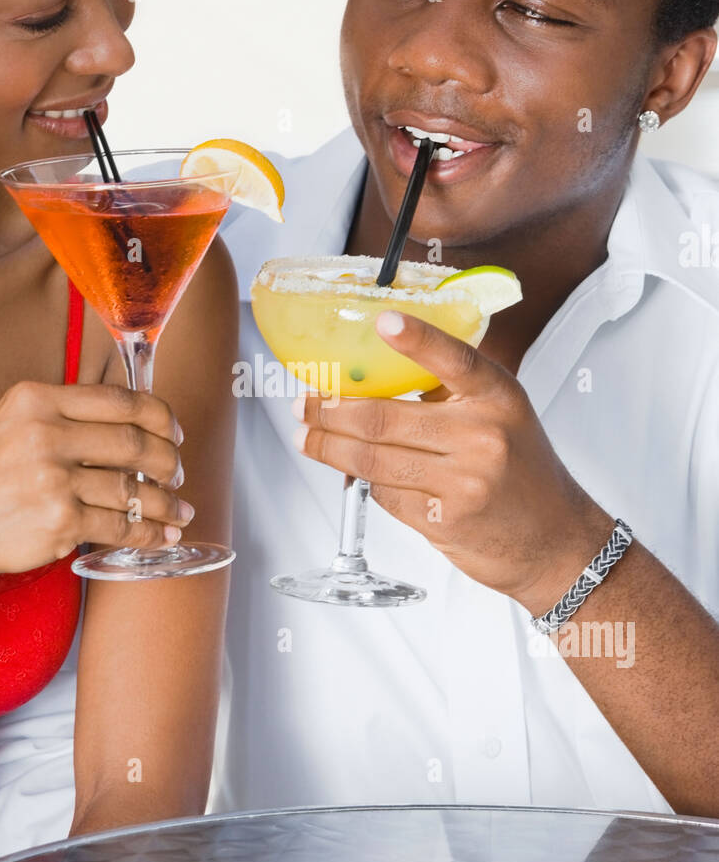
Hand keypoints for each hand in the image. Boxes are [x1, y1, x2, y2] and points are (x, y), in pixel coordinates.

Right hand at [0, 381, 192, 588]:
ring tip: (179, 510)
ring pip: (132, 489)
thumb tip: (120, 418)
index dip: (159, 416)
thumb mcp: (3, 424)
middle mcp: (45, 435)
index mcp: (35, 401)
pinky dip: (148, 534)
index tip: (173, 431)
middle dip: (168, 460)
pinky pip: (120, 527)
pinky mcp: (60, 523)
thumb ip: (56, 414)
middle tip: (178, 472)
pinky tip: (160, 536)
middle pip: (133, 442)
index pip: (118, 400)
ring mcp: (53, 480)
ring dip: (166, 503)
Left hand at [293, 310, 611, 613]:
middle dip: (331, 409)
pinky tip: (350, 470)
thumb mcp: (501, 416)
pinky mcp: (444, 520)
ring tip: (308, 435)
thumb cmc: (521, 472)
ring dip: (329, 446)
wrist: (554, 540)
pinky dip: (361, 481)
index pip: (454, 359)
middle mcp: (483, 435)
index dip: (417, 339)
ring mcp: (463, 481)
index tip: (384, 320)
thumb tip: (373, 374)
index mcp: (498, 397)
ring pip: (372, 459)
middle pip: (383, 417)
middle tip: (307, 401)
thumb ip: (451, 392)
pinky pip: (384, 494)